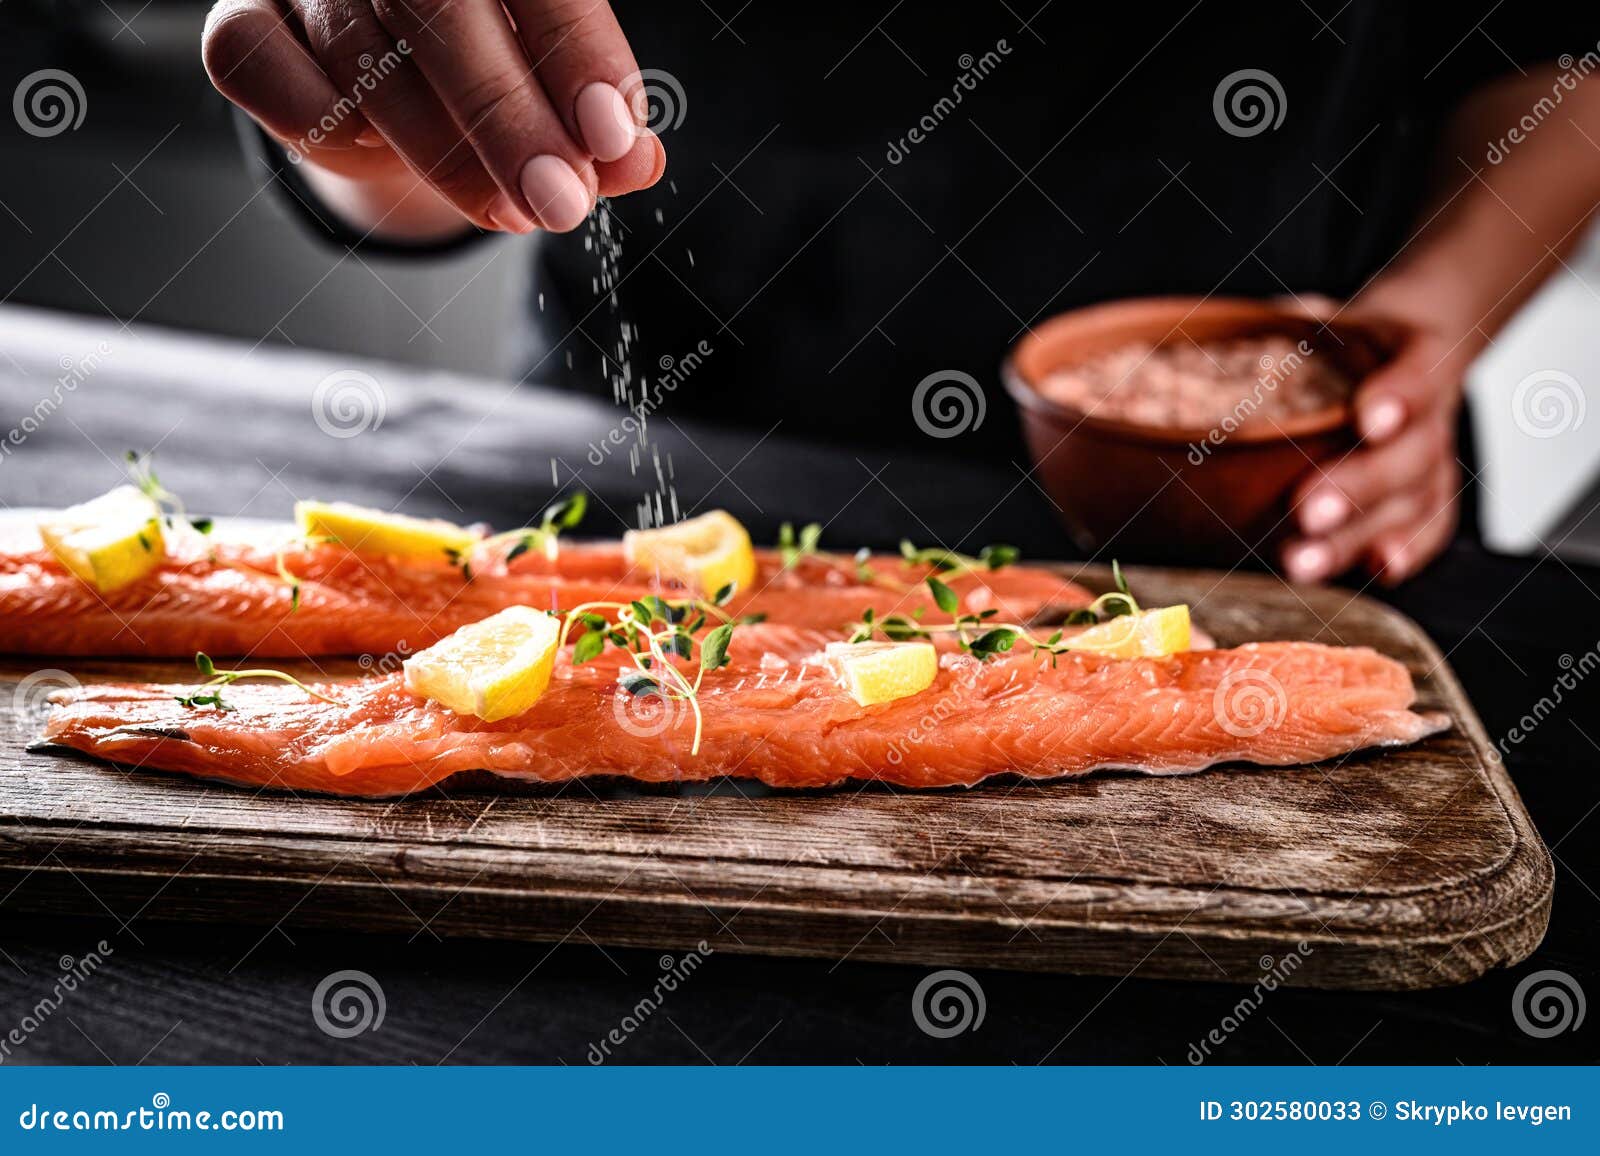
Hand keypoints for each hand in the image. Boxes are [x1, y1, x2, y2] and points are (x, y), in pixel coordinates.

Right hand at [201, 0, 663, 232]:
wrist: (386, 88)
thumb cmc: (484, 76)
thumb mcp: (552, 96)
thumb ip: (594, 123)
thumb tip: (637, 160)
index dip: (577, 54)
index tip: (613, 139)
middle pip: (440, 6)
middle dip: (508, 117)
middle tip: (558, 201)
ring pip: (362, 54)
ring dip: (442, 150)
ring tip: (507, 207)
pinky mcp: (240, 21)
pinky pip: (269, 76)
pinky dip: (327, 127)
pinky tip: (378, 149)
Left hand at [1280, 287, 1470, 585]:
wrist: (1409, 348)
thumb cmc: (1352, 337)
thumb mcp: (1324, 313)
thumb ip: (1283, 321)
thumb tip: (1206, 328)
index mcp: (1416, 357)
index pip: (1416, 375)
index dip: (1397, 397)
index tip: (1369, 417)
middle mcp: (1432, 416)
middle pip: (1407, 456)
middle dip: (1356, 487)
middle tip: (1307, 511)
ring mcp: (1433, 461)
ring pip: (1409, 505)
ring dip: (1356, 537)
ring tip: (1302, 561)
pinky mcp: (1429, 497)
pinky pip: (1426, 530)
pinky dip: (1401, 553)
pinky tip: (1373, 573)